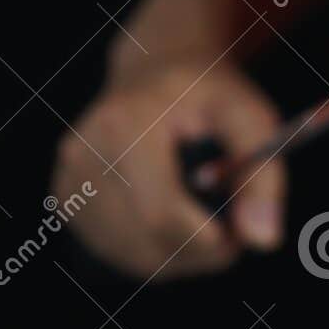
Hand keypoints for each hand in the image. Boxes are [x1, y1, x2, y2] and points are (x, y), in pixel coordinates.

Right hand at [52, 57, 284, 278]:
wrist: (156, 72)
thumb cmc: (209, 96)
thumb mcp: (249, 116)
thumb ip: (263, 176)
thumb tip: (262, 241)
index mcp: (126, 124)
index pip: (161, 213)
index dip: (207, 241)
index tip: (238, 239)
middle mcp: (85, 153)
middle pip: (148, 241)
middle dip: (200, 251)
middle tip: (231, 228)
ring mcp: (70, 178)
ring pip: (134, 257)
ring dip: (181, 254)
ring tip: (202, 213)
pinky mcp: (66, 198)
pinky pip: (119, 252)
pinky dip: (156, 250)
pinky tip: (171, 215)